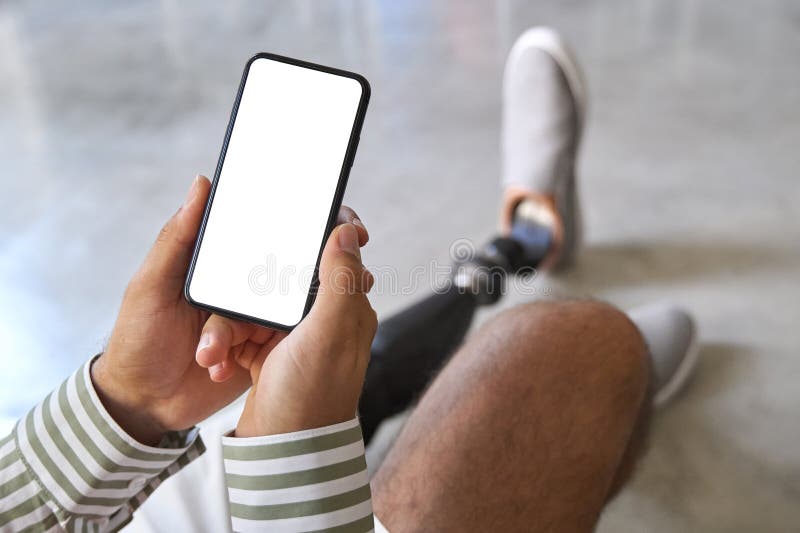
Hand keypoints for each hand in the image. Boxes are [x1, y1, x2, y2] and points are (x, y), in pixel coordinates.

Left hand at [92, 175, 370, 443]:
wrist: (143, 404)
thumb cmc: (136, 339)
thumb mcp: (151, 285)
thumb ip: (177, 238)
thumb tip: (202, 184)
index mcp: (218, 263)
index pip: (262, 231)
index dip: (300, 219)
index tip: (334, 215)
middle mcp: (240, 287)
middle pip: (287, 266)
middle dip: (320, 262)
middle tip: (349, 261)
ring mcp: (254, 319)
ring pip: (292, 304)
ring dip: (309, 305)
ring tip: (321, 306)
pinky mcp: (262, 349)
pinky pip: (286, 339)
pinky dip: (293, 341)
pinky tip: (293, 342)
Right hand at [195, 221, 376, 436]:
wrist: (282, 452)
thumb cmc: (311, 395)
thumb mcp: (329, 333)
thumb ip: (340, 280)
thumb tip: (346, 231)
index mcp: (347, 310)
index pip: (336, 257)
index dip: (317, 236)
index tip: (290, 221)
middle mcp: (324, 321)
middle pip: (282, 279)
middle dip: (252, 290)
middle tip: (234, 302)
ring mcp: (294, 339)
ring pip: (255, 306)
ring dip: (231, 325)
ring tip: (217, 350)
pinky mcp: (268, 355)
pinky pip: (241, 332)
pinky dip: (226, 343)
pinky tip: (217, 359)